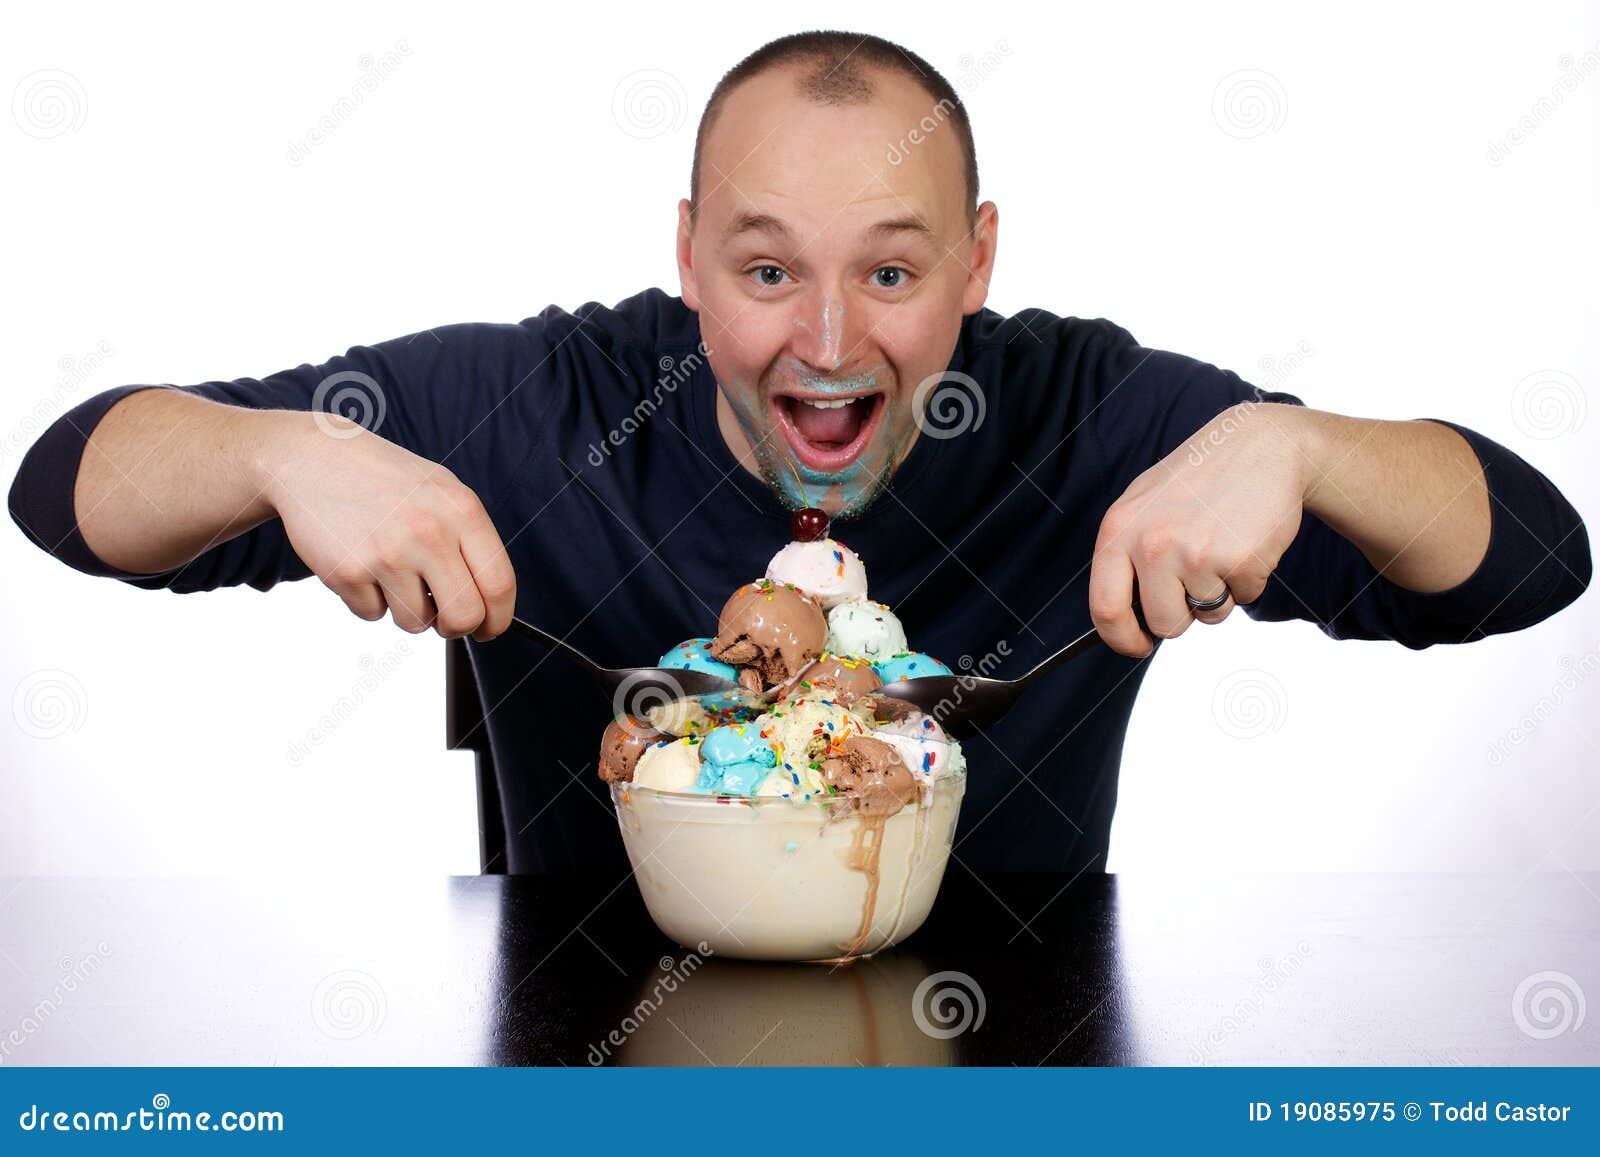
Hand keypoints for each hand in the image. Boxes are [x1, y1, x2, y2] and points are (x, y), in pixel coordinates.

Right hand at [258, 413, 515, 639]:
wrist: (313, 458)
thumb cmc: (384, 480)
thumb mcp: (442, 492)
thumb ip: (470, 543)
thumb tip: (490, 606)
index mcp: (461, 510)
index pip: (499, 584)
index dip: (498, 618)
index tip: (489, 629)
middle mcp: (429, 531)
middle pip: (464, 616)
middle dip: (455, 628)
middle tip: (443, 619)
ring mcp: (387, 553)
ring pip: (416, 623)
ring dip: (407, 610)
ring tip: (391, 571)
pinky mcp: (347, 572)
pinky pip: (372, 614)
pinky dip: (368, 600)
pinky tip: (360, 563)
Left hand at [1090, 402, 1307, 656]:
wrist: (1263, 446)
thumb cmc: (1200, 480)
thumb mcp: (1144, 505)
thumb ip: (1126, 556)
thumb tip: (1120, 619)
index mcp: (1118, 530)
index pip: (1105, 608)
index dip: (1122, 639)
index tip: (1138, 646)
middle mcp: (1152, 544)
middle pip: (1164, 623)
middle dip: (1183, 614)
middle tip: (1196, 577)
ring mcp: (1195, 554)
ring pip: (1207, 615)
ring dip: (1219, 593)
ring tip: (1222, 546)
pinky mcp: (1240, 561)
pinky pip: (1244, 599)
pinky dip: (1249, 580)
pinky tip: (1246, 540)